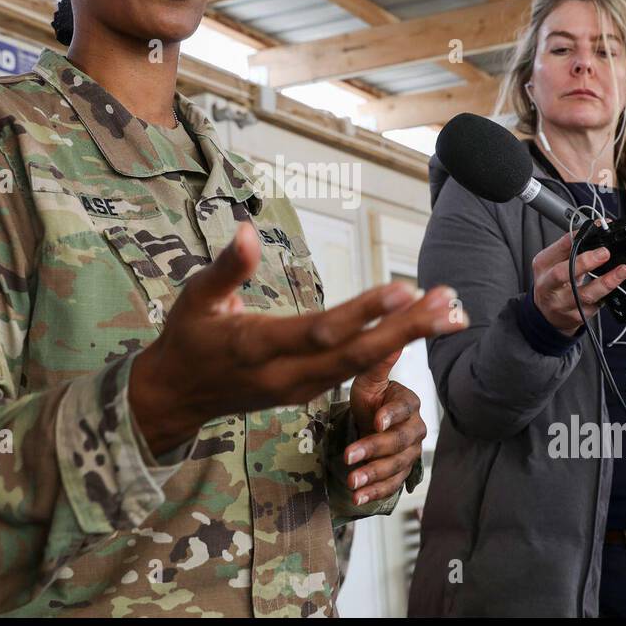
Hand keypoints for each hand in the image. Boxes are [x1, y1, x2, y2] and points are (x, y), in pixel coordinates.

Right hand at [129, 222, 465, 454]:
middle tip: (448, 304)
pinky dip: (389, 351)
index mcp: (256, 347)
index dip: (362, 313)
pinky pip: (355, 371)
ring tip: (448, 313)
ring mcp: (300, 389)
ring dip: (407, 339)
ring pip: (361, 365)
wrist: (177, 396)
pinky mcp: (309, 393)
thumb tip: (248, 230)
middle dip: (406, 330)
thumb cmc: (187, 338)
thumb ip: (226, 268)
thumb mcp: (195, 298)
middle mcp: (286, 375)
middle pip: (354, 355)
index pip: (319, 331)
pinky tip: (417, 329)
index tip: (403, 289)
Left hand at [342, 350, 426, 505]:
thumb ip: (378, 362)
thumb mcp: (369, 378)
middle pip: (399, 442)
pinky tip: (358, 498)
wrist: (370, 420)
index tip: (376, 421)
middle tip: (349, 456)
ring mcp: (410, 453)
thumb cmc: (371, 397)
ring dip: (373, 476)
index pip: (404, 409)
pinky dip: (375, 493)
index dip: (391, 416)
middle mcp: (415, 429)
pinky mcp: (401, 472)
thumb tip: (390, 336)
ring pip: (395, 466)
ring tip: (352, 482)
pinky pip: (392, 485)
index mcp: (409, 403)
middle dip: (373, 450)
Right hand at [531, 231, 625, 335]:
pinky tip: (618, 287)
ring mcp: (562, 303)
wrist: (546, 314)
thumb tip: (595, 230)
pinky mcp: (577, 316)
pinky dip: (609, 295)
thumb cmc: (553, 282)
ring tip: (622, 270)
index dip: (578, 237)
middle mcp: (549, 285)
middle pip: (562, 274)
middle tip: (604, 253)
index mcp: (543, 265)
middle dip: (585, 262)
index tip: (596, 229)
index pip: (559, 247)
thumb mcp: (553, 262)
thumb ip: (569, 247)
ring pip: (585, 294)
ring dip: (606, 282)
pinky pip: (597, 305)